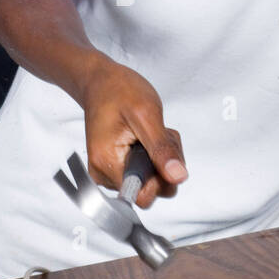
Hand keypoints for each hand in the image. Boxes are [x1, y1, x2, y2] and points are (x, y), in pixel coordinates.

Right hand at [80, 57, 187, 207]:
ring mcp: (108, 172)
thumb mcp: (147, 115)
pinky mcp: (116, 167)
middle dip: (164, 164)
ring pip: (150, 181)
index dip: (160, 179)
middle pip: (149, 190)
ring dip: (161, 158)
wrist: (100, 81)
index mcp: (106, 163)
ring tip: (152, 131)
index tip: (160, 151)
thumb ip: (162, 149)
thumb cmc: (118, 91)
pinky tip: (147, 136)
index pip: (142, 196)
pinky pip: (144, 172)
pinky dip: (154, 156)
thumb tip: (178, 177)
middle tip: (159, 134)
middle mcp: (103, 174)